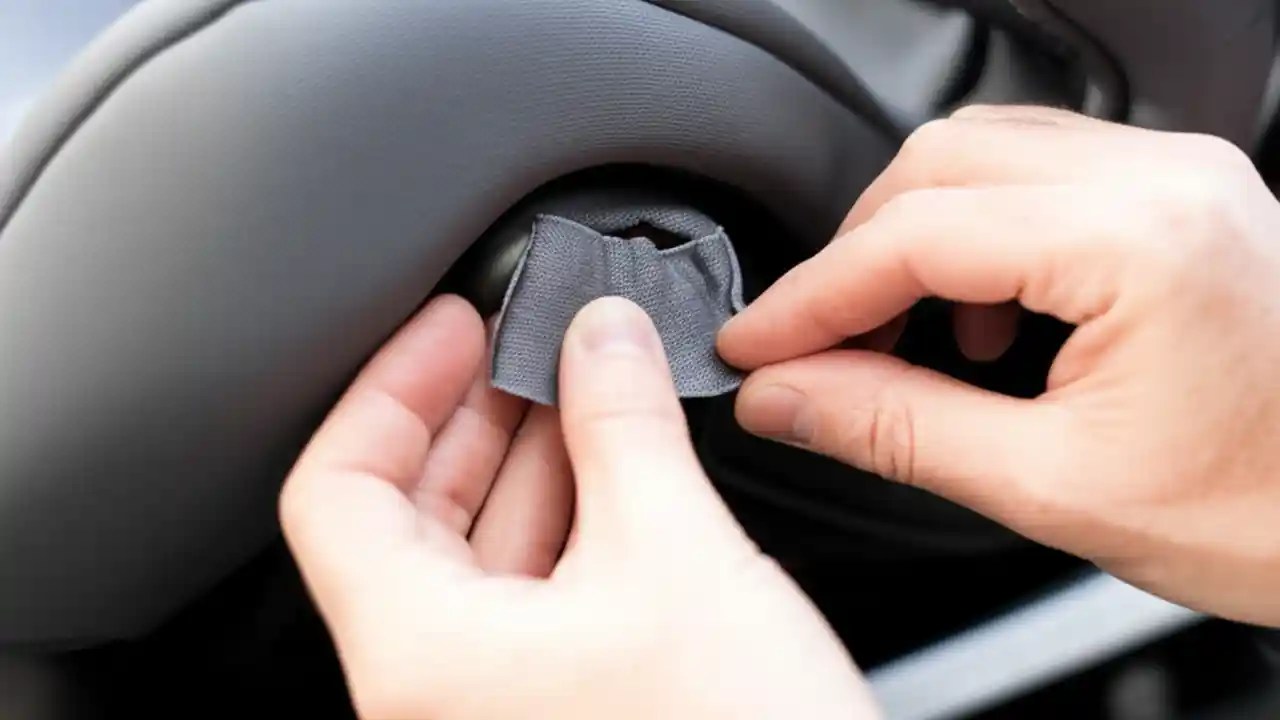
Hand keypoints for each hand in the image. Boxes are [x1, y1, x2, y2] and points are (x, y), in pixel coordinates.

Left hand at [281, 295, 876, 718]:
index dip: (392, 388)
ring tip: (585, 382)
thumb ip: (624, 424)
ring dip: (530, 458)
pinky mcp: (554, 705)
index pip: (339, 489)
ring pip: (476, 552)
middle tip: (529, 342)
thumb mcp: (676, 556)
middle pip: (404, 514)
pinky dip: (567, 517)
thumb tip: (603, 336)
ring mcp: (492, 703)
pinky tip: (618, 465)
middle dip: (473, 413)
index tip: (453, 327)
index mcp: (419, 654)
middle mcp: (435, 688)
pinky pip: (530, 591)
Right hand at [719, 104, 1279, 626]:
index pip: (912, 236)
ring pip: (980, 153)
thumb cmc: (1266, 512)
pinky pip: (1038, 172)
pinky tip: (983, 314)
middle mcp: (1163, 178)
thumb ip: (896, 428)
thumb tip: (786, 396)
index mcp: (1138, 241)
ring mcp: (1178, 175)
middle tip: (810, 347)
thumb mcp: (1053, 486)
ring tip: (897, 334)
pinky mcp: (1179, 194)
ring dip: (910, 238)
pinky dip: (974, 233)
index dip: (809, 296)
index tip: (754, 346)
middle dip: (853, 258)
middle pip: (935, 166)